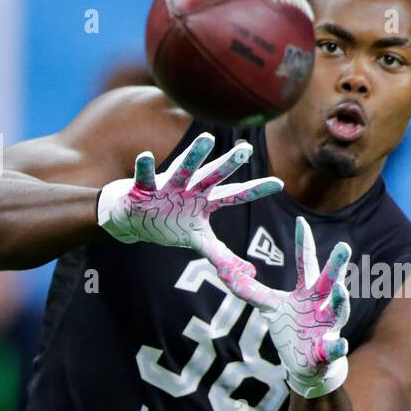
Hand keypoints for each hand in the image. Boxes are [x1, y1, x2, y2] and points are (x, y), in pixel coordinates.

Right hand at [96, 132, 281, 253]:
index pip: (235, 195)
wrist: (132, 215)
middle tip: (246, 149)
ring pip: (183, 169)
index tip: (279, 183)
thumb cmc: (169, 223)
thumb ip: (223, 255)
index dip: (256, 190)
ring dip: (195, 155)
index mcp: (205, 200)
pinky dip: (145, 168)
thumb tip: (251, 273)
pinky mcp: (143, 189)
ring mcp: (168, 187)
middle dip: (229, 164)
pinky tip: (146, 156)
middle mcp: (190, 189)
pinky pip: (144, 178)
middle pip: (213, 176)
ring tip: (208, 138)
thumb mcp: (198, 240)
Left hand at [213, 216, 350, 398]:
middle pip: (330, 281)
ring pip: (338, 312)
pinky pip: (333, 348)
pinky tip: (339, 344)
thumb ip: (250, 290)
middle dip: (337, 264)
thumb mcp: (270, 306)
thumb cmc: (292, 329)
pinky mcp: (326, 351)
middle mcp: (322, 304)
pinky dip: (336, 347)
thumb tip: (225, 271)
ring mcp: (327, 327)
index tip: (301, 220)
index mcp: (308, 291)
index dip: (303, 242)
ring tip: (341, 290)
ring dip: (341, 302)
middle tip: (343, 246)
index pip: (307, 262)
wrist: (306, 364)